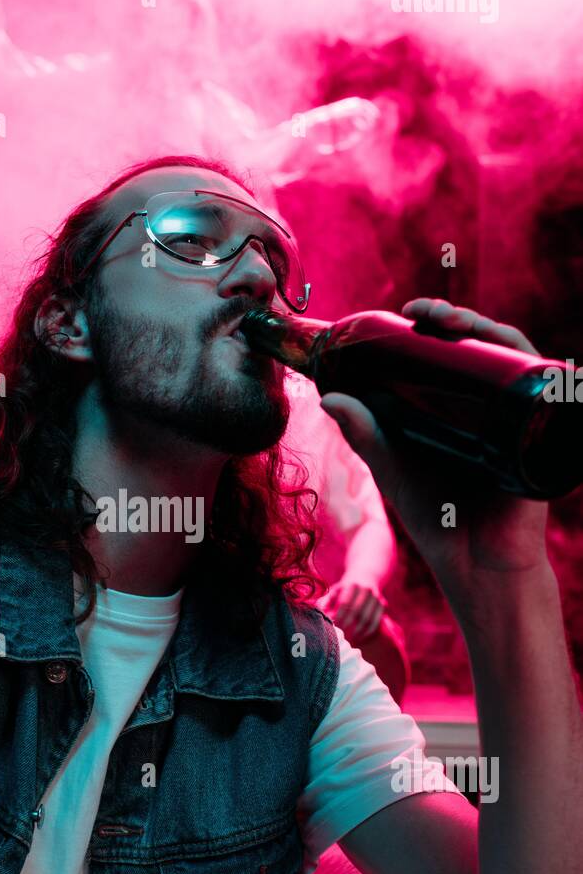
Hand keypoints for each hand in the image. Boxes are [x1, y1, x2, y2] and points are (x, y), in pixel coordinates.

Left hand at [317, 299, 548, 595]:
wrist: (473, 563)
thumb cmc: (437, 516)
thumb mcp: (393, 467)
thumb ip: (364, 434)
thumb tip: (328, 398)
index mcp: (460, 406)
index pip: (455, 350)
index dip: (437, 323)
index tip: (408, 310)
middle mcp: (492, 406)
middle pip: (483, 346)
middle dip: (458, 318)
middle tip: (423, 311)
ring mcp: (517, 417)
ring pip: (511, 358)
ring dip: (488, 330)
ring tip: (453, 322)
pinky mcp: (538, 437)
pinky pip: (546, 391)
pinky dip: (531, 364)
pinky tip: (509, 348)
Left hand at [318, 577, 386, 642]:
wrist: (366, 576)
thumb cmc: (345, 588)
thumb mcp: (335, 590)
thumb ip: (326, 601)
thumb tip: (320, 613)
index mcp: (352, 585)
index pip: (344, 603)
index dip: (339, 616)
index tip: (334, 626)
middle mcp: (366, 589)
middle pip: (356, 611)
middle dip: (348, 625)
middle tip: (342, 635)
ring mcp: (376, 597)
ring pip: (368, 618)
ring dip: (359, 630)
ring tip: (351, 639)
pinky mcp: (382, 604)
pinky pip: (376, 621)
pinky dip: (369, 631)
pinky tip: (361, 636)